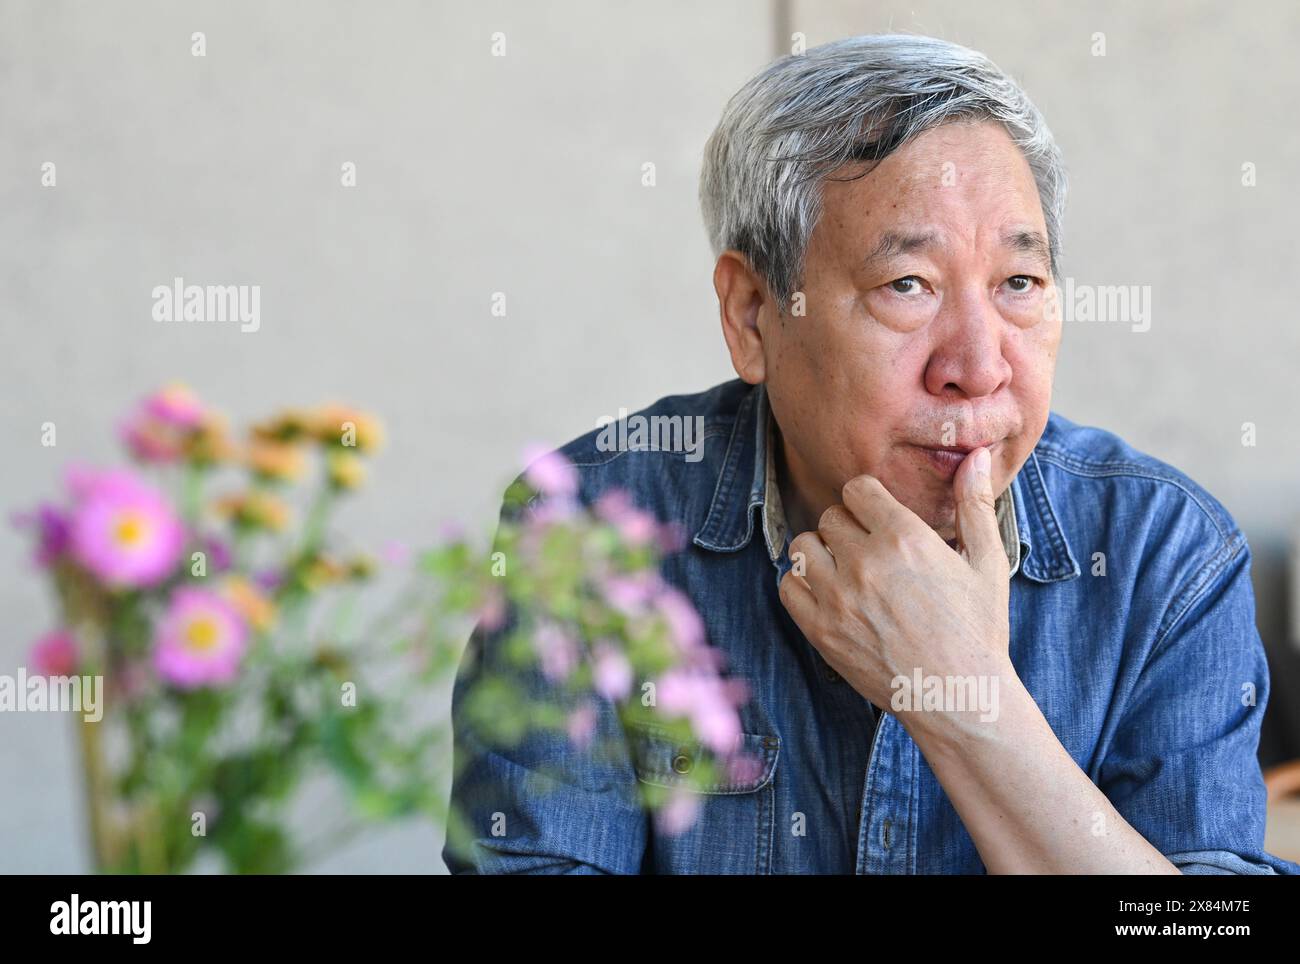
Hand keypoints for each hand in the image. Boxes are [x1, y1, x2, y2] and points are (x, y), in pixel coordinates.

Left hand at [778, 447, 1012, 725]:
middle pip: (831, 516)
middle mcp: (865, 562)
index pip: (857, 489)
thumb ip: (975, 504)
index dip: (869, 501)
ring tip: (848, 570)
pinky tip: (829, 594)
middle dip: (850, 527)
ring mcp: (838, 597)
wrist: (959, 697)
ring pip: (803, 545)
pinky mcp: (820, 630)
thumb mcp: (988, 561)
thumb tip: (976, 455)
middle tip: (872, 551)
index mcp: (904, 538)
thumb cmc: (978, 629)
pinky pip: (788, 585)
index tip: (880, 518)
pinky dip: (802, 584)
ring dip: (822, 552)